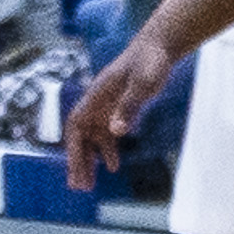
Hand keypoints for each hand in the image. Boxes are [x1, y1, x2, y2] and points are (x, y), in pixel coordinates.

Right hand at [63, 32, 177, 189]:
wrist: (159, 47)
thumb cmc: (150, 61)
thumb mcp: (143, 83)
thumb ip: (130, 106)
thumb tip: (115, 132)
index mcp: (96, 96)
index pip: (76, 126)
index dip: (74, 149)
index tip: (75, 169)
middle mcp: (96, 103)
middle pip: (80, 136)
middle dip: (77, 161)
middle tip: (79, 187)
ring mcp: (106, 107)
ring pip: (91, 139)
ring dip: (89, 160)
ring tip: (89, 184)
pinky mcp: (118, 109)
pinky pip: (106, 135)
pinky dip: (106, 151)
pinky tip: (113, 166)